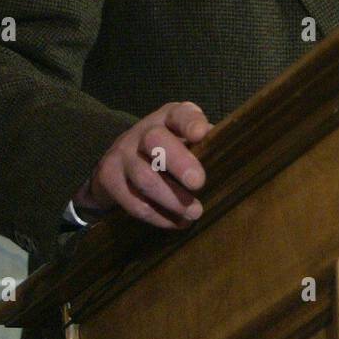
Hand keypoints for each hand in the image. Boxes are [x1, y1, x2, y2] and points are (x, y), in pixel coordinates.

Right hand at [73, 101, 210, 229]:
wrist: (121, 159)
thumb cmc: (169, 149)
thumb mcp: (186, 139)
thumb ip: (206, 145)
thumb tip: (229, 159)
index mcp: (168, 118)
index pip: (179, 114)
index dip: (189, 123)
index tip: (201, 134)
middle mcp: (143, 131)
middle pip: (156, 142)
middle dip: (179, 162)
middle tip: (199, 183)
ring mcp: (122, 154)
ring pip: (144, 177)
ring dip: (172, 199)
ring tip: (195, 213)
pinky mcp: (109, 178)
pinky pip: (133, 201)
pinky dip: (158, 216)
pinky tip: (176, 223)